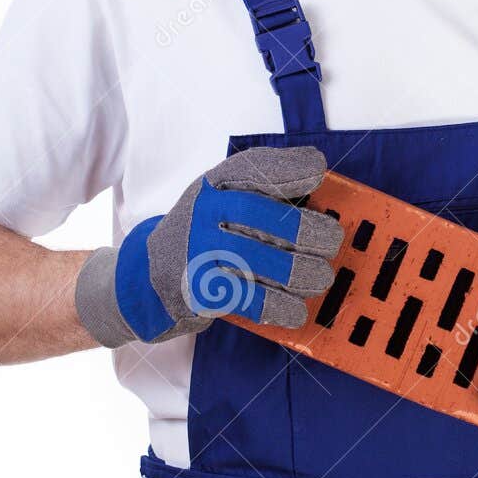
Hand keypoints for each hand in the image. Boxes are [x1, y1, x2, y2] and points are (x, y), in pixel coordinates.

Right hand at [75, 145, 343, 346]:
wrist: (146, 282)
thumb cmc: (201, 239)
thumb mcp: (219, 203)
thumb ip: (259, 189)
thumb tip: (315, 170)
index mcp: (212, 187)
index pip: (250, 167)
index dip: (287, 168)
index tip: (319, 172)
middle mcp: (202, 214)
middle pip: (263, 215)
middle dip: (308, 230)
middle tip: (331, 243)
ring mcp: (198, 252)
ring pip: (263, 260)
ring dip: (302, 272)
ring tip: (319, 278)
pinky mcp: (199, 291)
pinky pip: (251, 298)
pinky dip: (281, 306)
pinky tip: (296, 310)